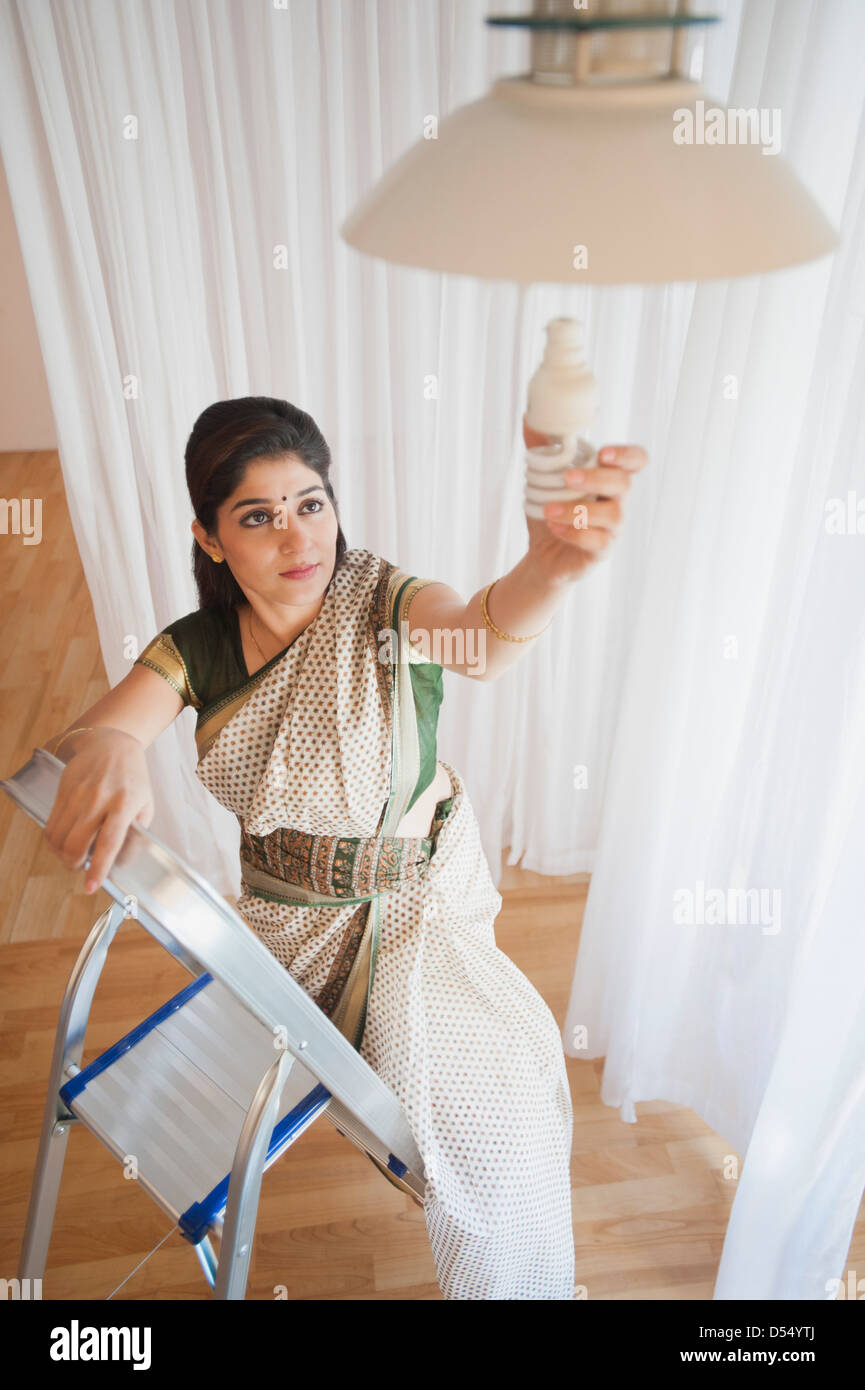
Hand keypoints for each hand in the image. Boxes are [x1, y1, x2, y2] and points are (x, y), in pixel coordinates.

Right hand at [43, 728, 153, 893]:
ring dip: (63, 855)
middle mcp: (99, 800)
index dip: (99, 867)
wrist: (111, 744)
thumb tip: (121, 861)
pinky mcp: (63, 791)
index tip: (92, 886)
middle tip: (81, 869)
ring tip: (73, 857)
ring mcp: (78, 795)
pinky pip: (51, 825)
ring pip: (60, 837)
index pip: (109, 841)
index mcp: (125, 803)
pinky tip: (63, 842)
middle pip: (77, 843)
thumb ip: (136, 832)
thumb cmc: (133, 777)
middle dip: (75, 865)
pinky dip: (54, 841)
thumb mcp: (146, 803)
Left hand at [523, 414, 647, 583]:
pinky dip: (574, 534)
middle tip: (567, 478)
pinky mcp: (603, 551)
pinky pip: (599, 542)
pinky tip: (554, 527)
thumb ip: (540, 449)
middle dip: (597, 478)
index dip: (627, 454)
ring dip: (578, 510)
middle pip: (624, 483)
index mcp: (608, 477)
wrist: (544, 555)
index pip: (636, 460)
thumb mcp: (542, 479)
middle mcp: (617, 500)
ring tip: (548, 510)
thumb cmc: (552, 511)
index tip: (603, 453)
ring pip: (613, 515)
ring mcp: (613, 528)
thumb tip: (528, 416)